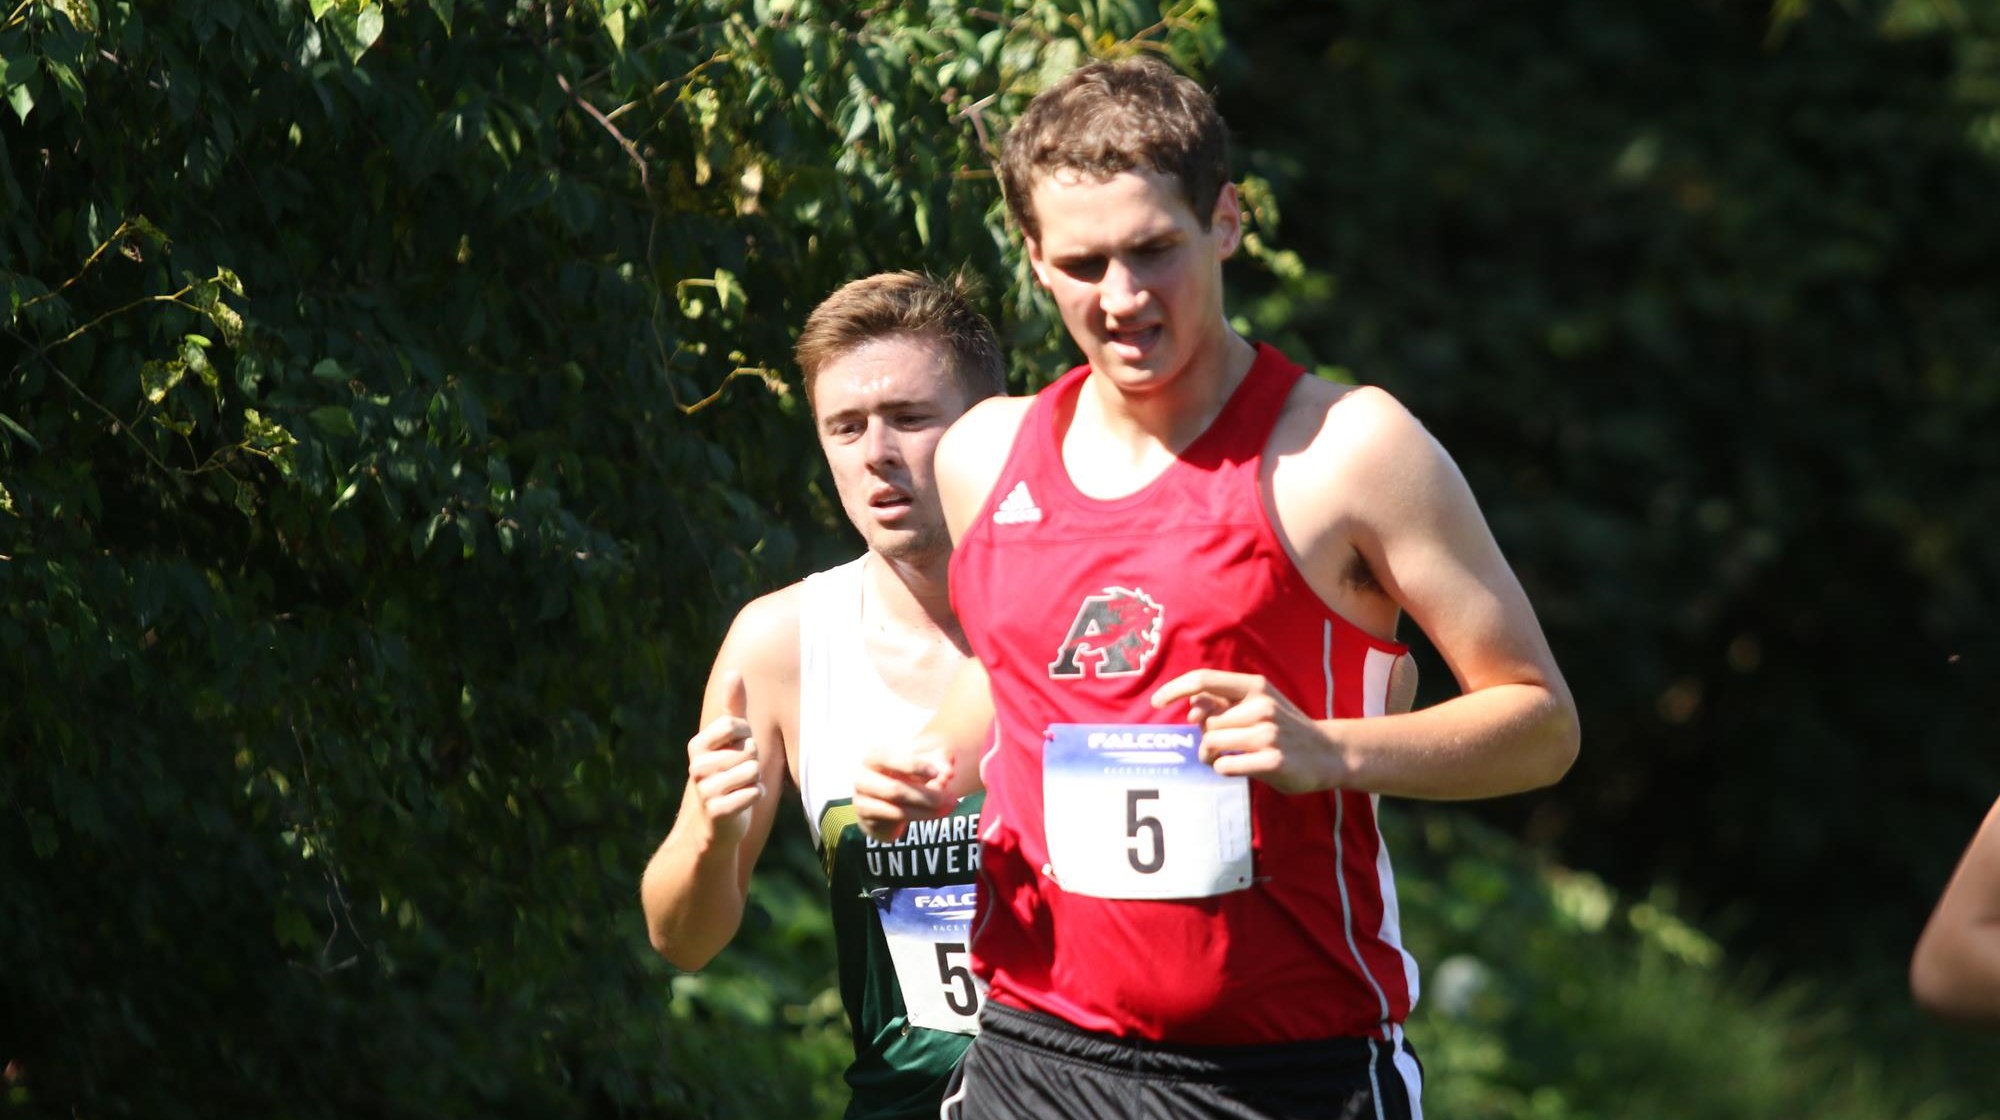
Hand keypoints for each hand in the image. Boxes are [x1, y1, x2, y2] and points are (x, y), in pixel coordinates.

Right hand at [685, 670, 763, 846]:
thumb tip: (733, 672)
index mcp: (697, 745)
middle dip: (753, 762)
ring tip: (742, 787)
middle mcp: (697, 766)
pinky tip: (744, 801)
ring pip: (753, 771)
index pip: (736, 725)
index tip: (738, 749)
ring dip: (755, 781)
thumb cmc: (728, 774)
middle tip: (740, 775)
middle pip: (749, 750)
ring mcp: (705, 790)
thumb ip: (733, 707)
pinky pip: (753, 794)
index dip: (747, 737)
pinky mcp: (717, 811)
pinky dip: (756, 796)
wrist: (717, 825)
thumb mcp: (731, 739)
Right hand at [854, 736, 958, 841]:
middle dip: (927, 796)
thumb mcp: (928, 761)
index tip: (938, 774)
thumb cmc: (912, 772)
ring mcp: (862, 802)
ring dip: (926, 812)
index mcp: (874, 757)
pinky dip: (917, 819)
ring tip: (947, 808)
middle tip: (952, 799)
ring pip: (896, 811)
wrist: (896, 795)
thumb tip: (948, 773)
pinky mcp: (867, 822)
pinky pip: (894, 824)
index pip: (890, 759)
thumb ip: (940, 762)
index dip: (915, 766)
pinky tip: (933, 815)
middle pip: (895, 789)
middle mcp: (863, 779)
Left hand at [1151, 670, 1341, 794]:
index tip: (1156, 701)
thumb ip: (1225, 702)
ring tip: (1230, 758)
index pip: (1203, 680)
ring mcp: (1268, 733)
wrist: (1328, 754)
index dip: (1174, 689)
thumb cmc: (1284, 728)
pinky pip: (1225, 766)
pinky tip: (1241, 768)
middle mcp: (1260, 706)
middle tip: (1219, 748)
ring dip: (1212, 756)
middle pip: (1205, 723)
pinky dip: (1225, 770)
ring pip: (1212, 744)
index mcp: (1254, 686)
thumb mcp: (1258, 705)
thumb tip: (1190, 704)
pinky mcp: (1272, 761)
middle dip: (1204, 739)